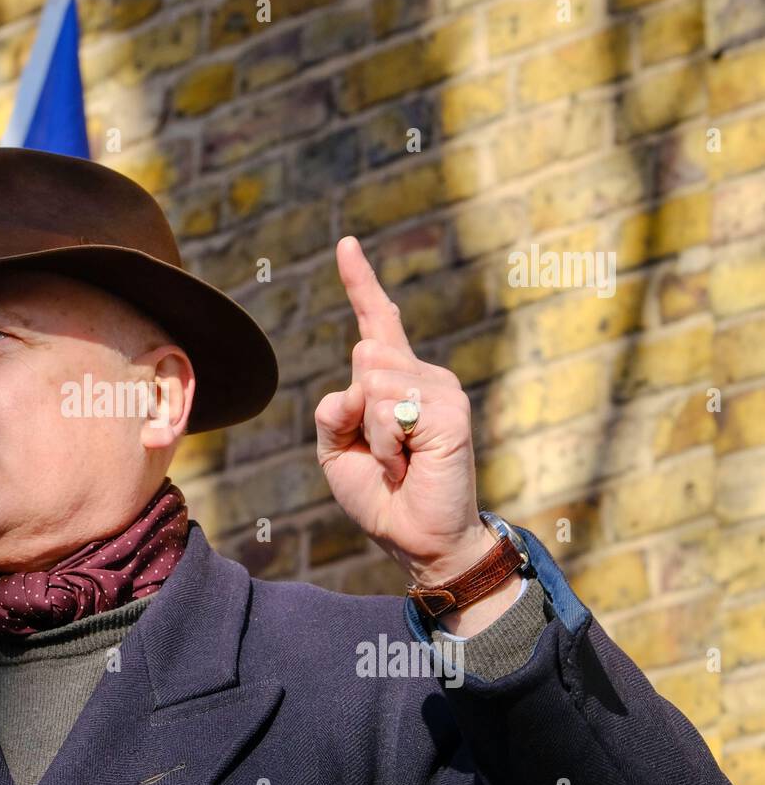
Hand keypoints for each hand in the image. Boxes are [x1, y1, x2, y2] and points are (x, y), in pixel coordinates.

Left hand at [314, 237, 495, 591]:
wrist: (417, 540)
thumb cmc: (380, 496)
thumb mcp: (337, 450)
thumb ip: (334, 410)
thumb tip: (358, 382)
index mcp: (395, 380)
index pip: (377, 322)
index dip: (360, 282)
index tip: (346, 244)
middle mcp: (423, 376)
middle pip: (363, 354)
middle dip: (355, 412)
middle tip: (383, 454)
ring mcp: (442, 390)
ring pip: (371, 379)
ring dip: (371, 435)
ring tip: (397, 462)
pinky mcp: (451, 411)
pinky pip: (389, 409)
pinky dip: (385, 446)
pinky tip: (409, 465)